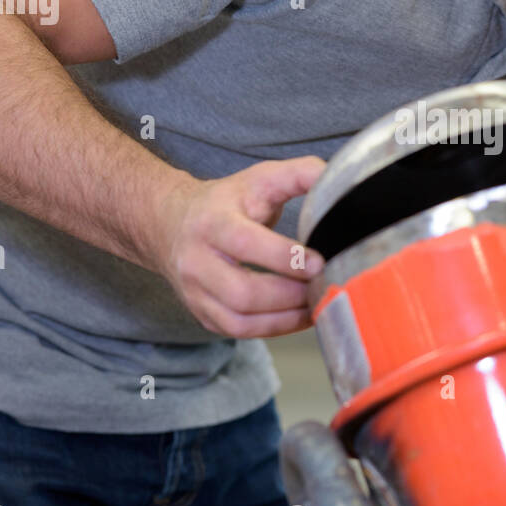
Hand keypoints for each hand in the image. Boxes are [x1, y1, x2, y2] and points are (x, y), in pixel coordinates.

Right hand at [155, 156, 326, 337]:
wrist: (171, 223)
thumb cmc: (226, 202)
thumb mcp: (259, 178)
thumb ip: (299, 174)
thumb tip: (334, 179)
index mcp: (212, 222)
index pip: (245, 243)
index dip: (284, 258)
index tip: (319, 262)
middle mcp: (197, 261)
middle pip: (242, 293)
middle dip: (289, 296)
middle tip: (322, 286)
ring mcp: (196, 292)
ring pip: (239, 321)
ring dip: (285, 319)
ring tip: (316, 303)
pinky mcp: (203, 314)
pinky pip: (240, 331)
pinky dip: (275, 328)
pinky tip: (299, 316)